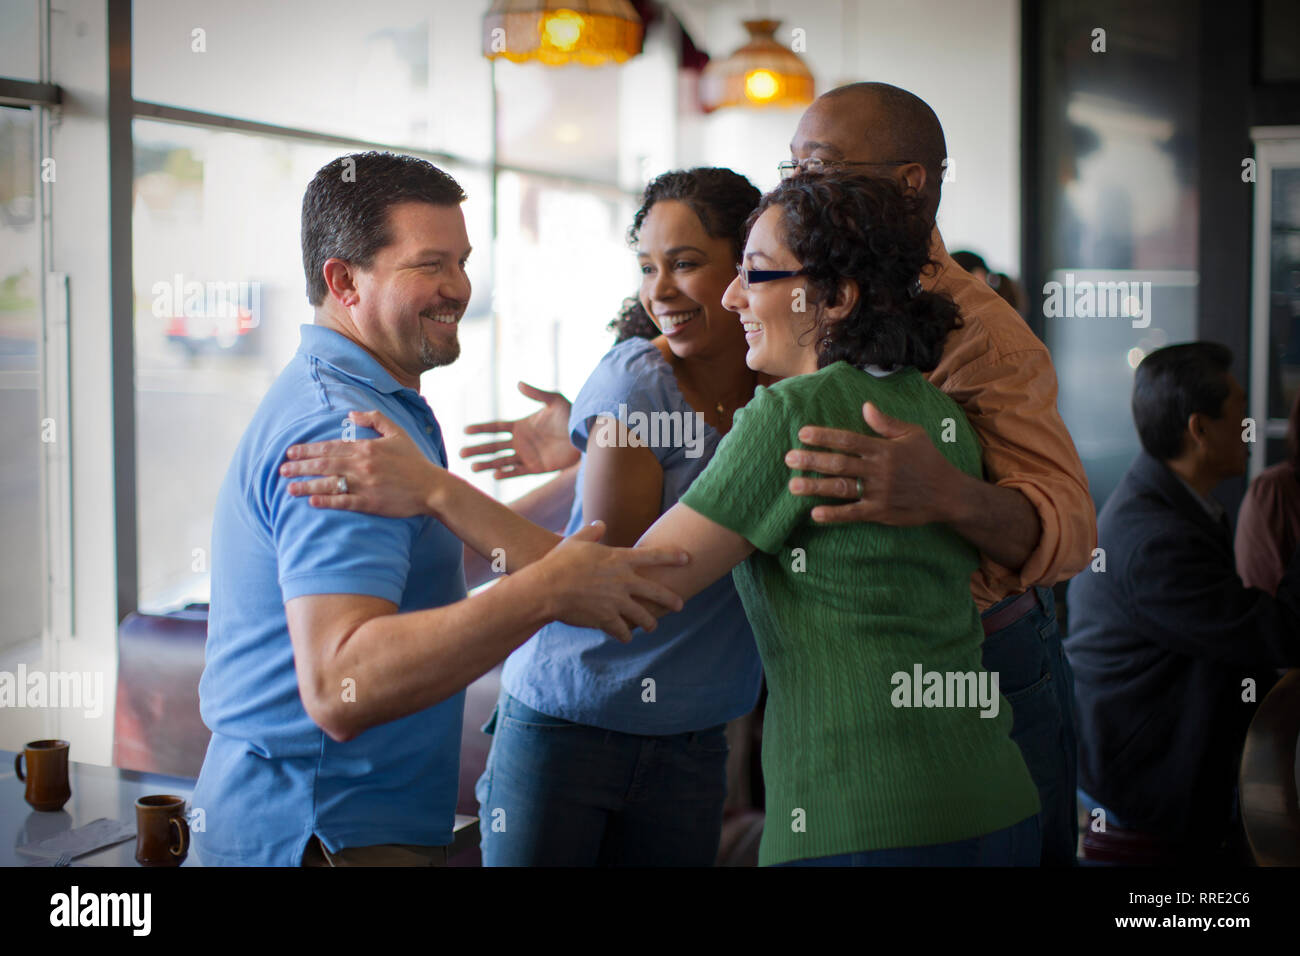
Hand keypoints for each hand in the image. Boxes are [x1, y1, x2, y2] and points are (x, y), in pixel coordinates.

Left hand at [281, 410, 441, 517]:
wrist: (432, 487)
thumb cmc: (415, 460)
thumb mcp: (397, 432)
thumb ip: (374, 419)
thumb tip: (351, 413)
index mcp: (366, 447)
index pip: (330, 447)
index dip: (308, 449)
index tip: (291, 451)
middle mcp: (362, 465)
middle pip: (323, 464)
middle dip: (300, 466)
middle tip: (282, 469)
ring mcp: (365, 485)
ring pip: (329, 483)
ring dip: (306, 485)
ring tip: (289, 487)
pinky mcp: (369, 503)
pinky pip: (343, 502)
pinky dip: (326, 501)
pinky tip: (312, 501)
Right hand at [460, 381, 577, 477]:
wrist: (585, 436)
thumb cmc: (572, 416)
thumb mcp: (555, 401)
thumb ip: (536, 393)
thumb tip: (518, 384)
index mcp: (520, 426)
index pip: (495, 428)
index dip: (481, 429)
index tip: (466, 431)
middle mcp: (520, 442)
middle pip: (493, 446)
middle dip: (478, 450)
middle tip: (461, 453)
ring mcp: (527, 456)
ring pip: (502, 461)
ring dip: (487, 464)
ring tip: (473, 468)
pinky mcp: (536, 468)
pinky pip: (518, 471)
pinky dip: (507, 473)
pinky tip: (495, 475)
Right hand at [533, 521, 687, 642]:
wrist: (546, 589)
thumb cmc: (558, 562)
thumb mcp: (575, 541)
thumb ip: (591, 532)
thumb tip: (599, 524)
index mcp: (619, 559)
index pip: (653, 556)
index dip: (673, 556)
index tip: (688, 558)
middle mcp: (624, 581)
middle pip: (657, 591)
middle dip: (671, 599)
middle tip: (680, 604)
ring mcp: (617, 602)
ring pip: (643, 616)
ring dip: (650, 622)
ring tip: (653, 626)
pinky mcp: (607, 619)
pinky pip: (623, 631)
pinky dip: (625, 635)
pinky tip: (625, 637)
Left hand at [784, 402, 965, 525]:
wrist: (948, 494)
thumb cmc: (929, 460)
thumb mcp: (913, 434)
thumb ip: (886, 422)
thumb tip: (865, 405)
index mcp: (884, 449)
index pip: (848, 440)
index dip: (824, 436)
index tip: (802, 434)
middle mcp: (879, 470)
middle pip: (839, 463)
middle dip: (812, 460)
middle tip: (788, 459)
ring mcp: (879, 492)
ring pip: (842, 488)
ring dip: (816, 487)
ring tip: (794, 485)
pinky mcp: (881, 512)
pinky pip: (853, 514)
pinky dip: (834, 514)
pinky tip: (815, 514)